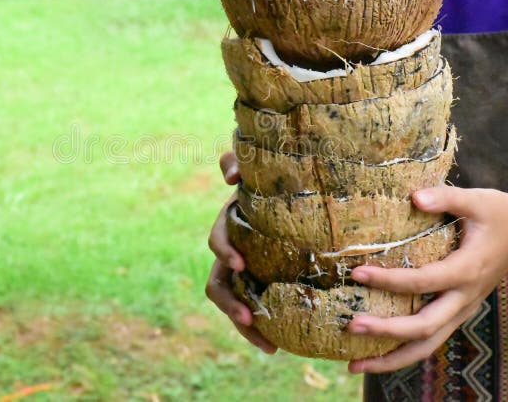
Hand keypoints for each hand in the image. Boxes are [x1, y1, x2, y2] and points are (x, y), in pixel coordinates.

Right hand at [204, 151, 277, 353]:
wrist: (290, 195)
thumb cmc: (268, 180)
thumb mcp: (251, 167)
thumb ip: (234, 161)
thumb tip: (229, 175)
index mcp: (229, 228)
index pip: (217, 242)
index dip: (223, 252)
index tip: (240, 263)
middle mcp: (232, 254)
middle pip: (218, 286)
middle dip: (230, 304)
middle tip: (247, 318)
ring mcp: (245, 274)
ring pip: (235, 305)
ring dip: (245, 326)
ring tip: (268, 346)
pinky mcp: (262, 287)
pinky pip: (256, 311)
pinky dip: (263, 330)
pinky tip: (279, 346)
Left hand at [346, 186, 507, 373]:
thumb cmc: (498, 213)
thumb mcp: (476, 199)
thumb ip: (445, 197)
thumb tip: (414, 197)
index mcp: (467, 270)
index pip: (423, 282)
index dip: (389, 280)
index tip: (357, 273)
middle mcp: (465, 298)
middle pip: (424, 328)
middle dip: (386, 331)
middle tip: (351, 327)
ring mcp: (463, 310)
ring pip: (427, 346)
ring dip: (391, 359)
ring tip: (353, 365)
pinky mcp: (458, 313)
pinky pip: (430, 340)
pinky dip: (402, 352)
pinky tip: (374, 356)